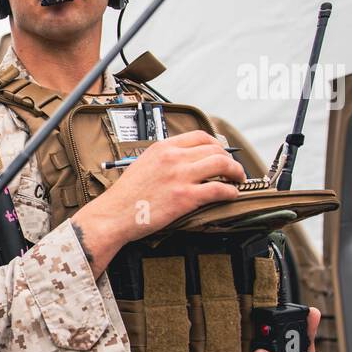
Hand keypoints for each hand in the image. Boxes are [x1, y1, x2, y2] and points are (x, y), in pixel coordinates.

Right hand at [71, 131, 244, 271]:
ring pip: (222, 164)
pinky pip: (219, 189)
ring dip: (236, 171)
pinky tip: (231, 194)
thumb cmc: (125, 196)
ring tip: (238, 179)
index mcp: (162, 148)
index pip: (199, 136)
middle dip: (229, 159)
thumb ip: (164, 158)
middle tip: (233, 169)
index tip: (221, 153)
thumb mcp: (143, 164)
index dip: (216, 144)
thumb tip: (184, 161)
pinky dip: (230, 191)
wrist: (114, 215)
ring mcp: (180, 177)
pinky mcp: (186, 197)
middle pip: (215, 148)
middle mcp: (173, 158)